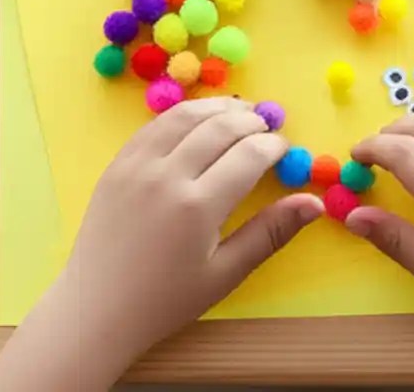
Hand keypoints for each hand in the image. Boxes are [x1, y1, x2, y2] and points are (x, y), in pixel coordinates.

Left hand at [59, 96, 321, 365]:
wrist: (97, 307)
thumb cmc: (166, 299)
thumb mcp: (225, 273)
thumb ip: (269, 233)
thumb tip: (315, 203)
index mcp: (198, 206)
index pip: (249, 155)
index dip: (274, 146)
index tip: (285, 150)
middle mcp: (166, 176)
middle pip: (219, 127)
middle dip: (250, 120)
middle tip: (268, 124)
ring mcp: (136, 166)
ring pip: (184, 116)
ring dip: (217, 108)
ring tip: (239, 110)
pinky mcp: (116, 165)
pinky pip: (153, 126)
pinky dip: (181, 115)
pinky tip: (197, 119)